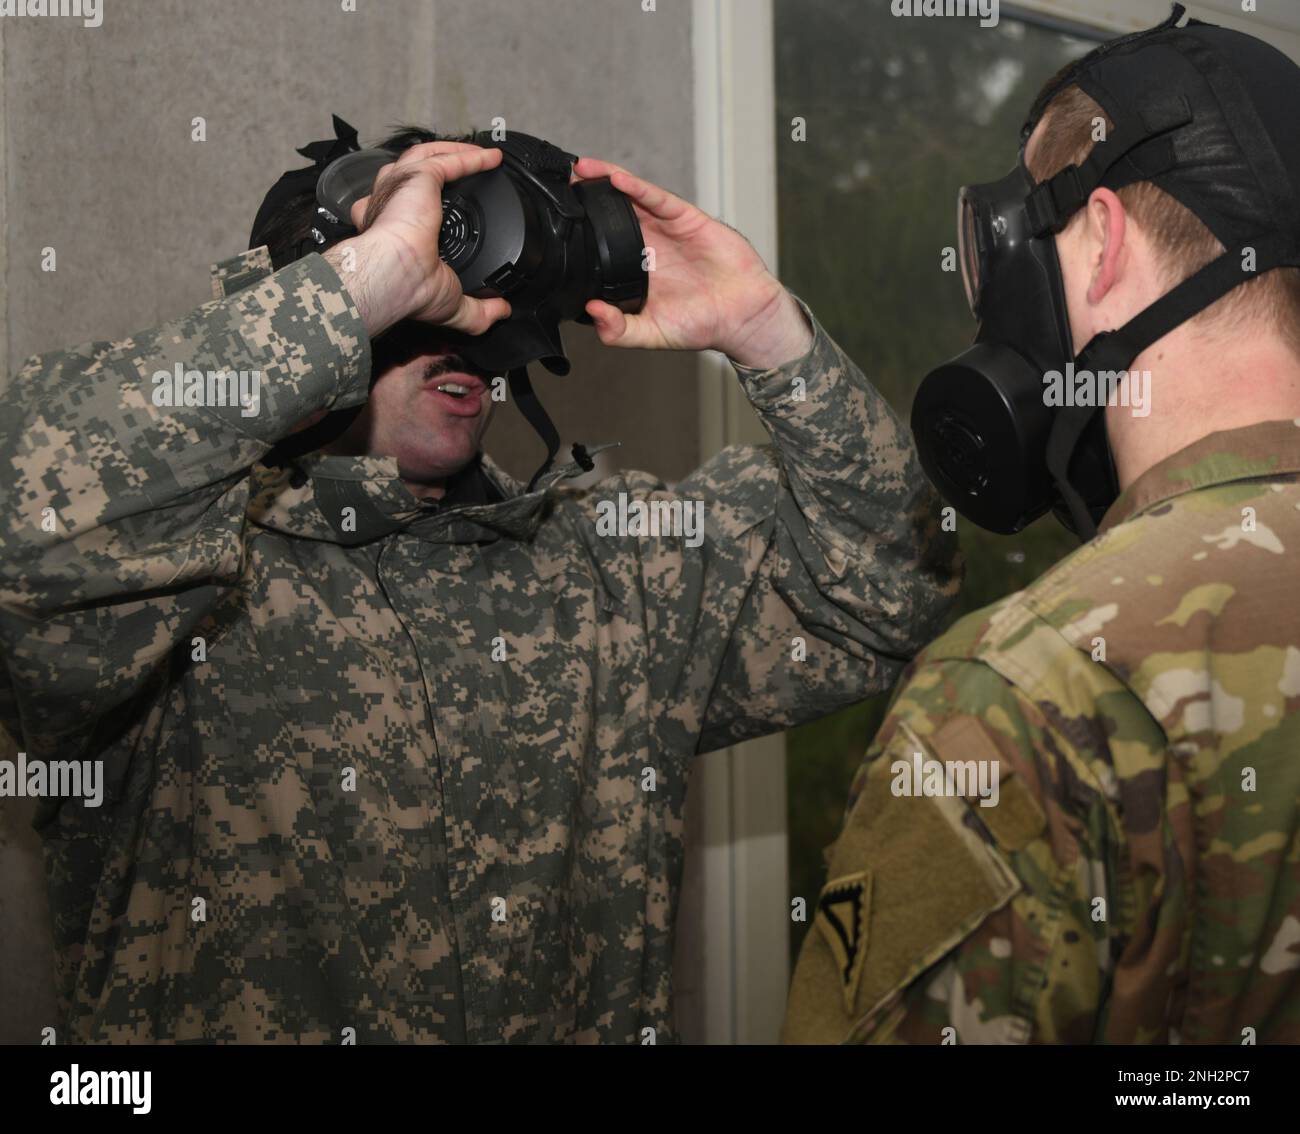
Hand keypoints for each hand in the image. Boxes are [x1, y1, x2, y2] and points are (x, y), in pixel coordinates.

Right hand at [324, 142, 511, 337]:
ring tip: (478, 154)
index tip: (450, 208)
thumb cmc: (408, 288)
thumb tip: (501, 312)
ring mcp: (398, 187)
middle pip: (412, 173)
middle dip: (438, 166)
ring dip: (452, 152)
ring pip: (425, 156)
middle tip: (466, 167)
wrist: (396, 275)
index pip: (404, 207)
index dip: (426, 203)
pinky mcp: (416, 177)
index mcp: (391, 231)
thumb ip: (478, 310)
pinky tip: (491, 158)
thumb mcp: (451, 303)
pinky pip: (447, 160)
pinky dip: (471, 158)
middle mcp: (390, 205)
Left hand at [572, 157, 811, 368]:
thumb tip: (591, 313)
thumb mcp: (652, 335)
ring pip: (629, 200)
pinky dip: (636, 187)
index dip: (580, 233)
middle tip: (558, 185)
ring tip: (578, 170)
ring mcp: (665, 231)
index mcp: (636, 271)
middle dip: (585, 199)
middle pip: (610, 216)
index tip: (554, 224)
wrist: (743, 315)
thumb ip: (619, 331)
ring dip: (604, 182)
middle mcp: (648, 247)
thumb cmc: (703, 325)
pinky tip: (615, 179)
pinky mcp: (685, 219)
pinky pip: (656, 198)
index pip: (601, 246)